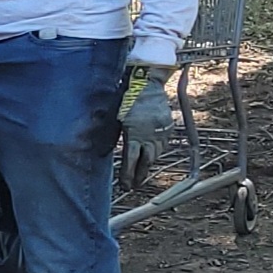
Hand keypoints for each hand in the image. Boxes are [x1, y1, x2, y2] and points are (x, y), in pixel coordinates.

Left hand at [118, 64, 174, 188]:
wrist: (148, 85)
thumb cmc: (127, 100)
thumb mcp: (115, 118)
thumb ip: (111, 135)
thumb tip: (103, 152)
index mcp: (134, 134)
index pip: (131, 160)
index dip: (128, 175)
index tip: (125, 186)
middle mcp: (149, 136)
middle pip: (146, 162)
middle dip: (140, 176)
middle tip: (134, 186)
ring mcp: (161, 132)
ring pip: (156, 154)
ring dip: (147, 164)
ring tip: (141, 172)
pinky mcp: (168, 128)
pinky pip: (163, 144)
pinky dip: (156, 150)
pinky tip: (150, 153)